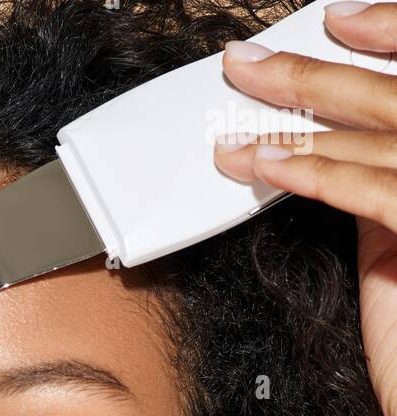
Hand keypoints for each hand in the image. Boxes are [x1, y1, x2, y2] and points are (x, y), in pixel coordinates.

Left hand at [213, 0, 396, 415]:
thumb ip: (382, 195)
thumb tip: (340, 154)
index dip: (389, 36)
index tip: (336, 19)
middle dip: (316, 72)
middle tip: (247, 61)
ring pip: (382, 133)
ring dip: (298, 116)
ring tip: (236, 108)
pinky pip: (372, 194)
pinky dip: (314, 172)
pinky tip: (265, 163)